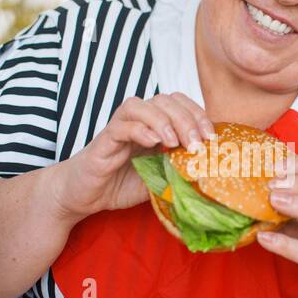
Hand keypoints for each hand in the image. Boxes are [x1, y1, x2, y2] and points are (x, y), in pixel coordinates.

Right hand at [50, 92, 214, 222]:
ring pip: (142, 106)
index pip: (180, 104)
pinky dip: (140, 130)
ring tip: (174, 143)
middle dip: (186, 118)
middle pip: (165, 100)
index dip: (198, 115)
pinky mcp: (104, 140)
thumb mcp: (159, 178)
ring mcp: (119, 128)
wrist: (85, 196)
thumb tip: (209, 170)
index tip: (211, 137)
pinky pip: (121, 125)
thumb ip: (179, 168)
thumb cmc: (121, 184)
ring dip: (163, 121)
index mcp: (155, 125)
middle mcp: (138, 121)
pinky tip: (153, 143)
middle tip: (196, 143)